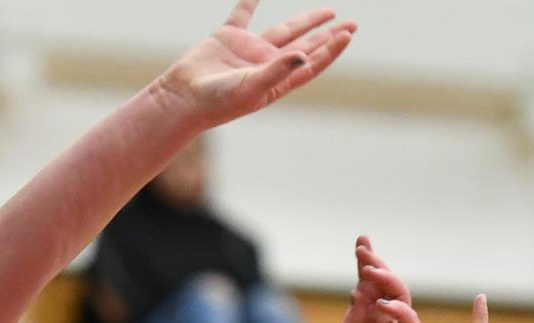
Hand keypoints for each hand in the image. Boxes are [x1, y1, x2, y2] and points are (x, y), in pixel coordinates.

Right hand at [155, 1, 357, 130]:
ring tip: (328, 12)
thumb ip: (278, 71)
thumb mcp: (251, 88)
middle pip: (305, 46)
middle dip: (328, 36)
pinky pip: (243, 14)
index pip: (310, 63)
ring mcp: (249, 50)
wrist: (182, 98)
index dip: (331, 50)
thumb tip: (304, 54)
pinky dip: (251, 1)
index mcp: (276, 82)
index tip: (347, 35)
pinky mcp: (228, 38)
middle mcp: (266, 65)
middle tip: (351, 25)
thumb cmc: (216, 102)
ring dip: (306, 21)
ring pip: (285, 30)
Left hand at [330, 237, 421, 322]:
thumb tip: (360, 290)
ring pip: (402, 298)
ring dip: (387, 282)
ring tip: (370, 271)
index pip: (369, 286)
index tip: (361, 240)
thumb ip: (355, 319)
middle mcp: (386, 321)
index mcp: (368, 319)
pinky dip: (397, 312)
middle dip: (377, 265)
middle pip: (387, 286)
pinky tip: (381, 306)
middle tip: (364, 251)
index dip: (367, 263)